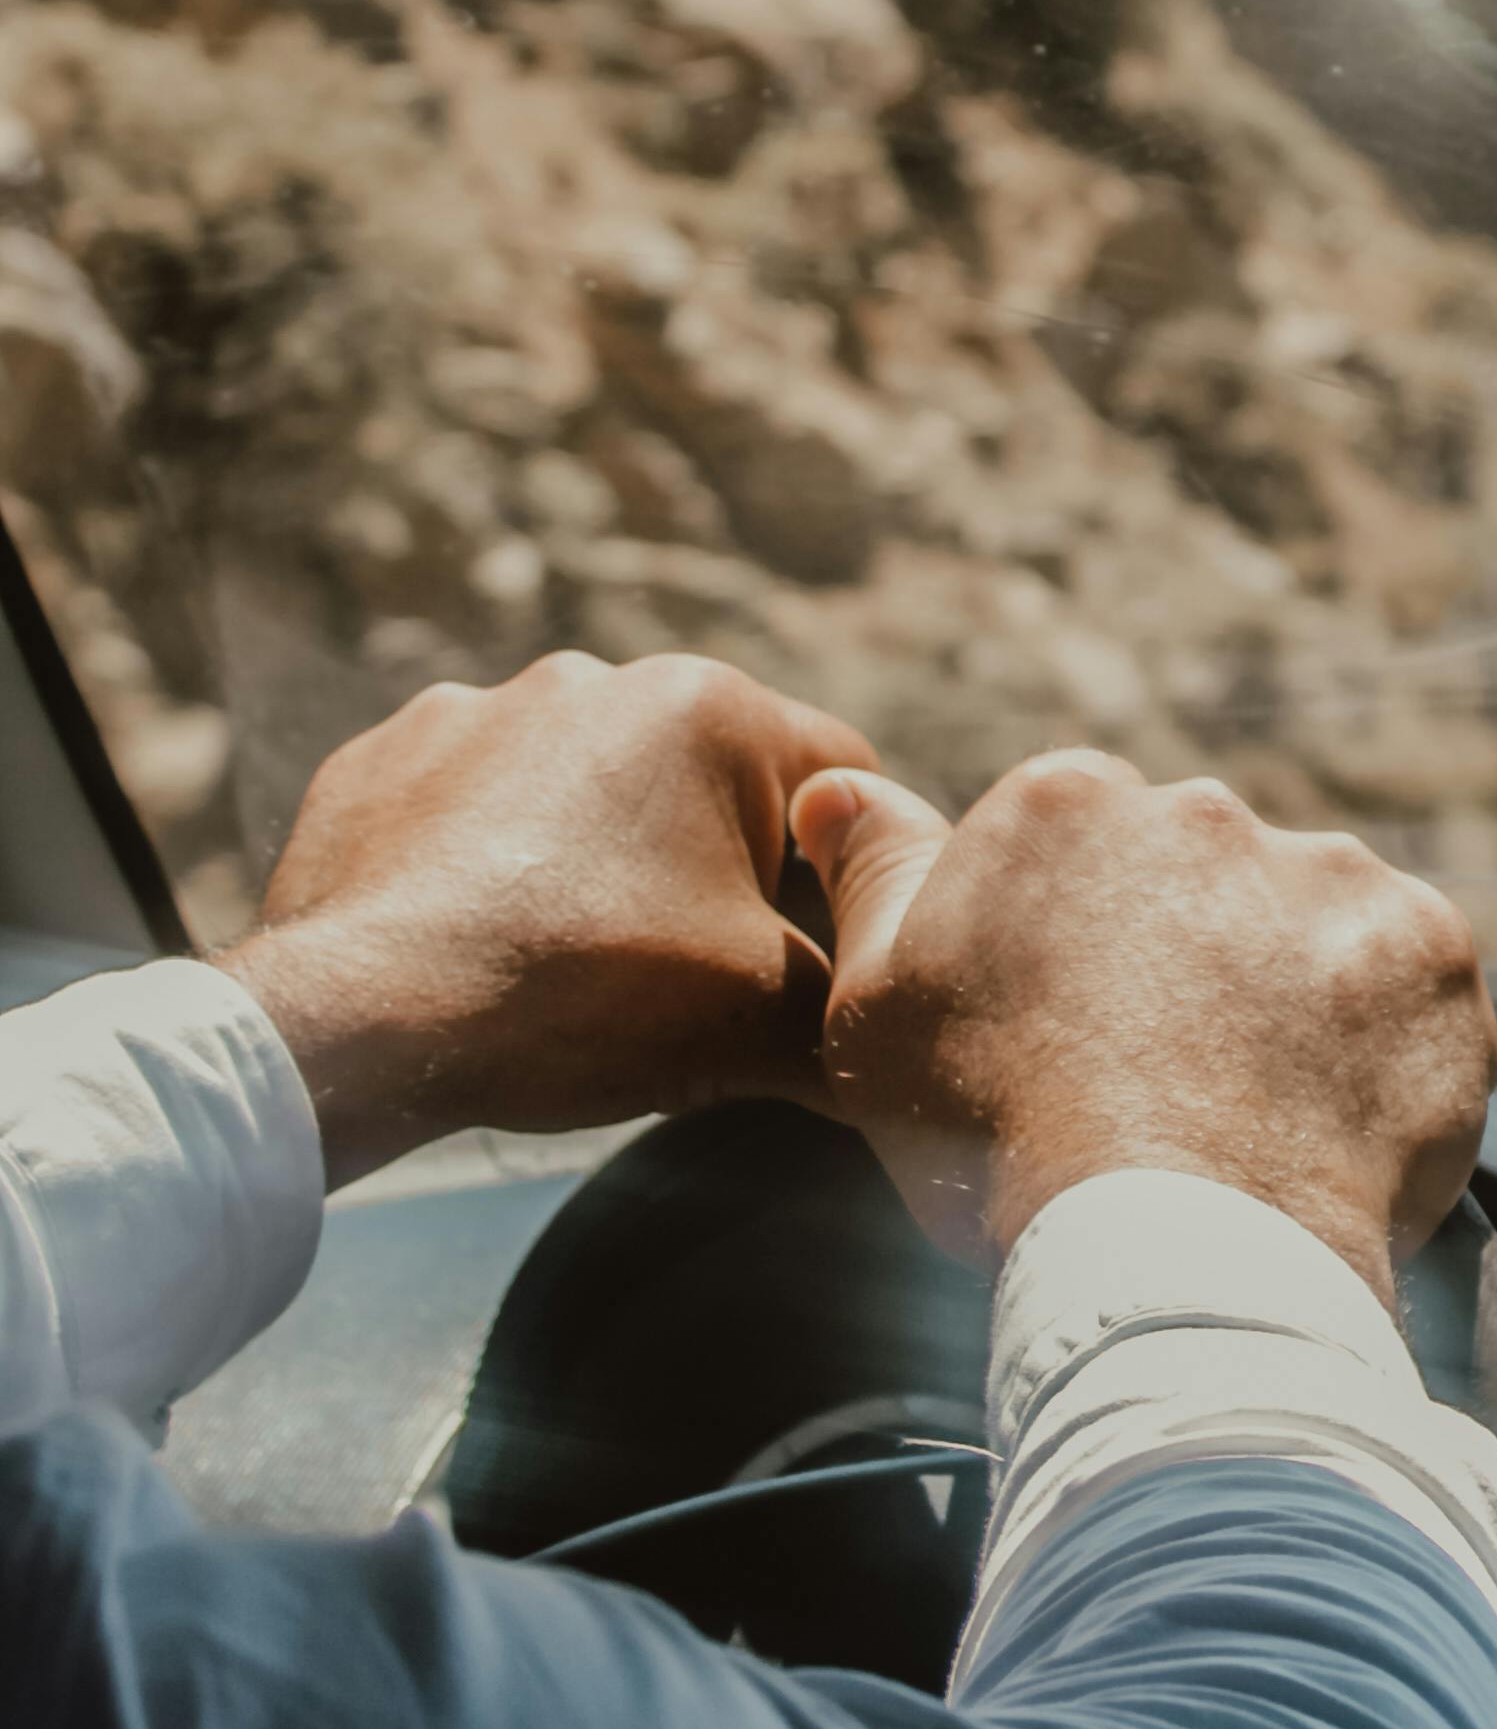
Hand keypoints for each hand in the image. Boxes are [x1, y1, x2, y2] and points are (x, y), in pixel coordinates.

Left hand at [222, 650, 879, 1182]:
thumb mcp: (766, 1025)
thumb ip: (855, 1014)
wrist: (361, 1022)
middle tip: (690, 975)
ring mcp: (472, 709)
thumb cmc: (581, 998)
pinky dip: (485, 863)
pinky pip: (466, 806)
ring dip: (595, 856)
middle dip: (711, 865)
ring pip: (581, 789)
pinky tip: (478, 944)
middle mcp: (594, 676)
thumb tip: (903, 1052)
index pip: (841, 782)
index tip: (811, 955)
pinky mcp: (379, 760)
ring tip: (571, 962)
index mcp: (710, 708)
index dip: (846, 877)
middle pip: (706, 781)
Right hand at [792, 756, 1496, 1293]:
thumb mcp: (878, 1012)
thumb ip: (875, 877)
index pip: (1080, 854)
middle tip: (1167, 1090)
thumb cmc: (997, 1145)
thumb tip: (837, 786)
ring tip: (1253, 1122)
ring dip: (1291, 996)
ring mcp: (1333, 875)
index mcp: (1066, 807)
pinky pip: (1412, 989)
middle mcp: (1206, 811)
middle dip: (1189, 963)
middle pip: (1199, 879)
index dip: (1077, 959)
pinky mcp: (1432, 950)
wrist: (1171, 1255)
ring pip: (1311, 926)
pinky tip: (1329, 1128)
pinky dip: (1384, 1048)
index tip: (1074, 1045)